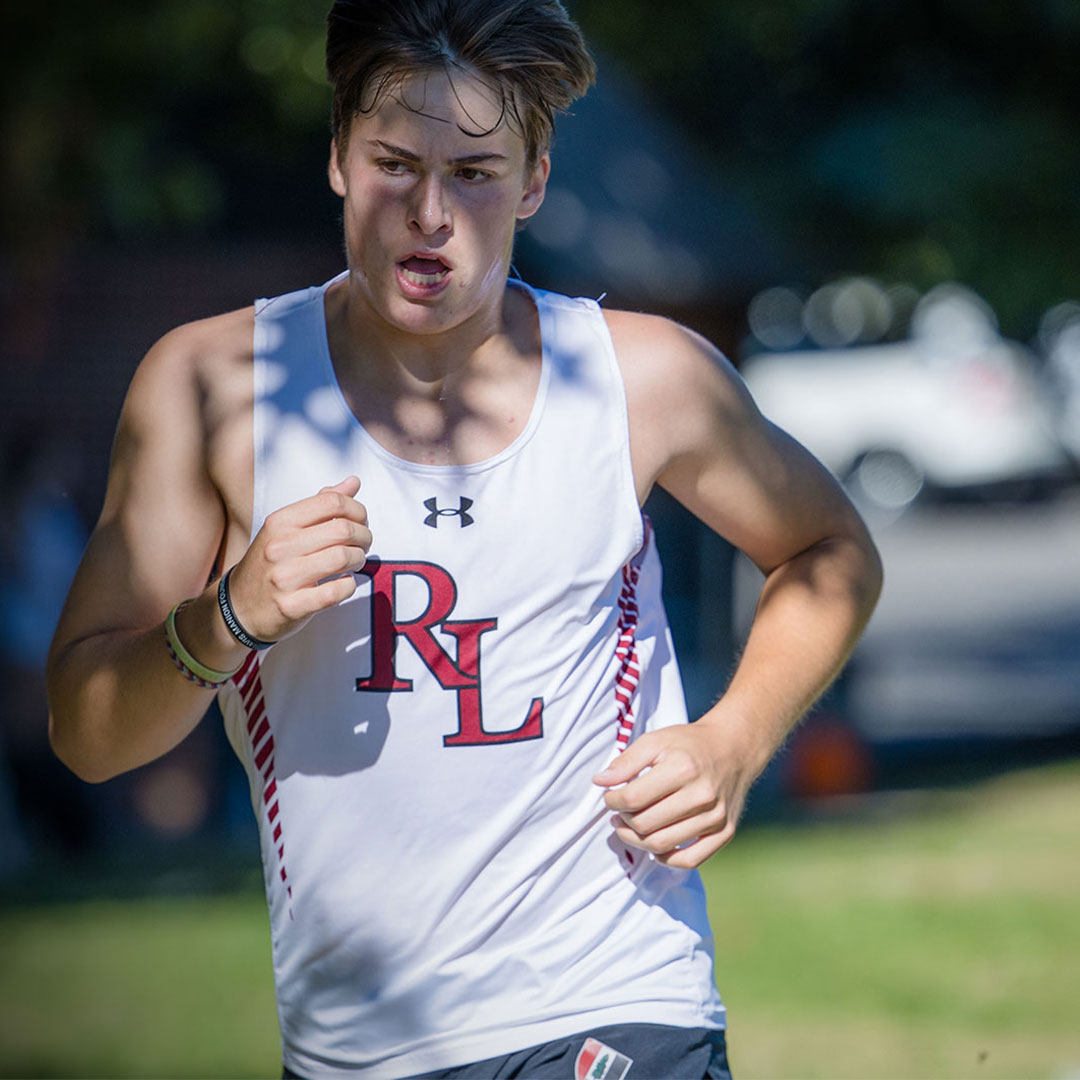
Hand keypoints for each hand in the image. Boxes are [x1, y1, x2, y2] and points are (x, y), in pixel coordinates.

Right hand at [227, 477, 371, 642]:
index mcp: (279, 523)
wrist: (239, 607)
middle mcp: (279, 547)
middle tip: (363, 543)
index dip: (357, 509)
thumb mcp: (285, 530)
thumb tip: (353, 482)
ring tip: (356, 561)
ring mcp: (284, 578)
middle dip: (364, 536)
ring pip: (342, 558)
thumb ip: (320, 505)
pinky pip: (336, 591)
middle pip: (343, 529)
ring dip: (359, 559)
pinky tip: (344, 583)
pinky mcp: (292, 606)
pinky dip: (349, 586)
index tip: (360, 520)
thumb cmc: (270, 564)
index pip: (331, 502)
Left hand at [592, 715, 759, 869]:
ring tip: (629, 827)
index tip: (609, 797)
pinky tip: (655, 846)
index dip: (613, 801)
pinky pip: (690, 860)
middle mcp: (702, 795)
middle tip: (617, 813)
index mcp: (683, 768)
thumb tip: (600, 782)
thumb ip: (626, 761)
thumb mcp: (655, 741)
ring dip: (637, 840)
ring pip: (663, 844)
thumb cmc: (689, 744)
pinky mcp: (725, 832)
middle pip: (646, 824)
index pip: (634, 797)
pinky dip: (666, 859)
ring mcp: (715, 817)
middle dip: (623, 821)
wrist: (734, 748)